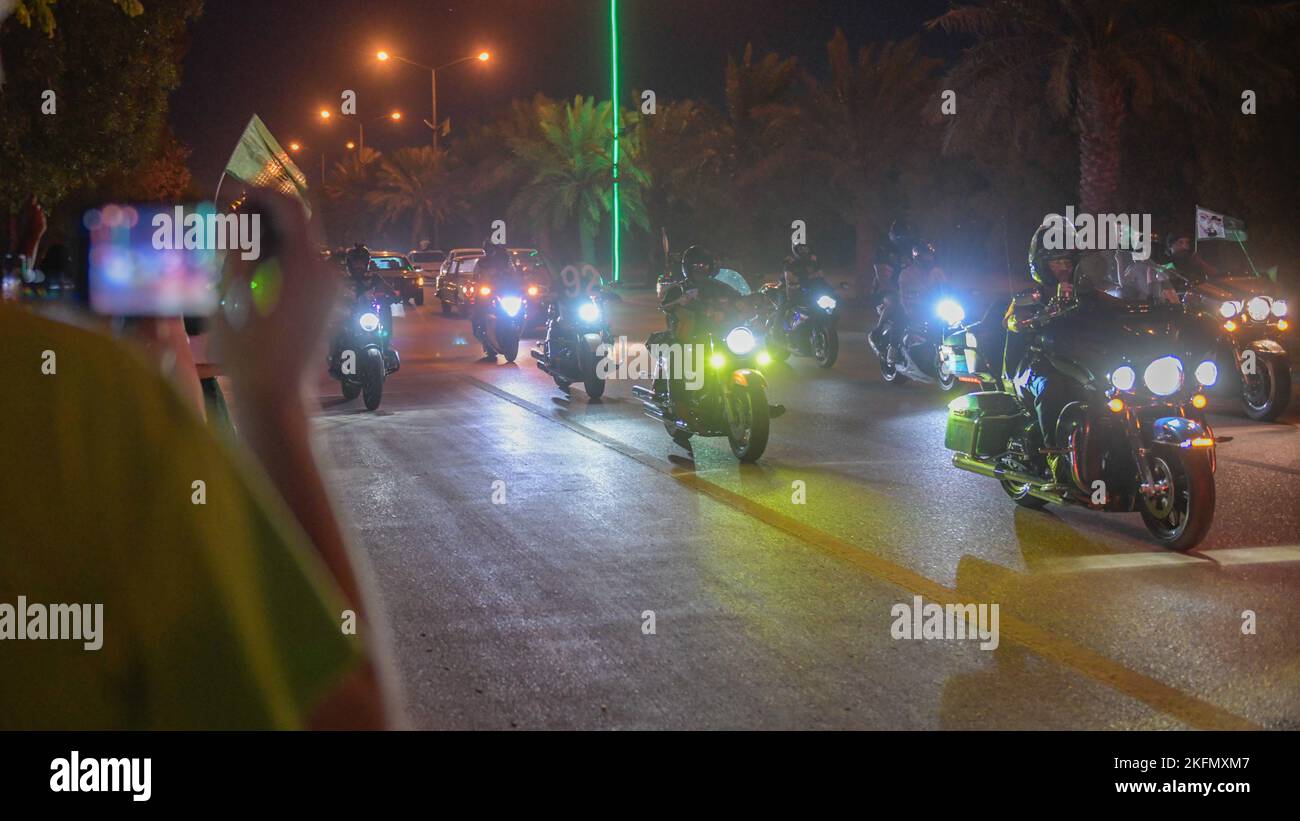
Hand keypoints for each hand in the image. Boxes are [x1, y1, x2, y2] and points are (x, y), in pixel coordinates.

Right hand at [213, 192, 340, 403]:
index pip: (290, 207)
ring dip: (270, 238)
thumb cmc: (248, 348)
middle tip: (230, 215)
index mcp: (308, 263)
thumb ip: (235, 244)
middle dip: (264, 215)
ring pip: (300, 247)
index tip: (234, 189)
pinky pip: (304, 269)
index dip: (260, 192)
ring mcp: (330, 290)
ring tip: (235, 244)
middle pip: (298, 224)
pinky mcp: (325, 305)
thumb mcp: (230, 290)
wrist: (275, 395)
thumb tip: (233, 212)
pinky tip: (251, 272)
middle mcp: (327, 272)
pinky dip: (279, 260)